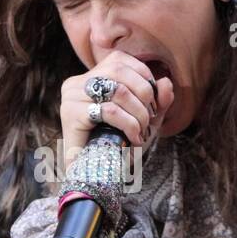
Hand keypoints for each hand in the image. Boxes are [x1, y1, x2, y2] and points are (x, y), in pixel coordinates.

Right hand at [59, 50, 175, 162]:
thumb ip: (158, 99)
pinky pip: (110, 110)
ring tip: (141, 131)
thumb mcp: (145, 119)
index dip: (144, 78)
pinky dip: (128, 124)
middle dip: (144, 95)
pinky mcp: (70, 114)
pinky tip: (133, 139)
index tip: (154, 104)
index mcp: (90, 77)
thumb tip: (165, 81)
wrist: (97, 177)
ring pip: (117, 90)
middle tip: (150, 119)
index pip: (120, 60)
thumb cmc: (120, 146)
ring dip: (139, 112)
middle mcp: (76, 82)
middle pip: (119, 71)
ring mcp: (71, 97)